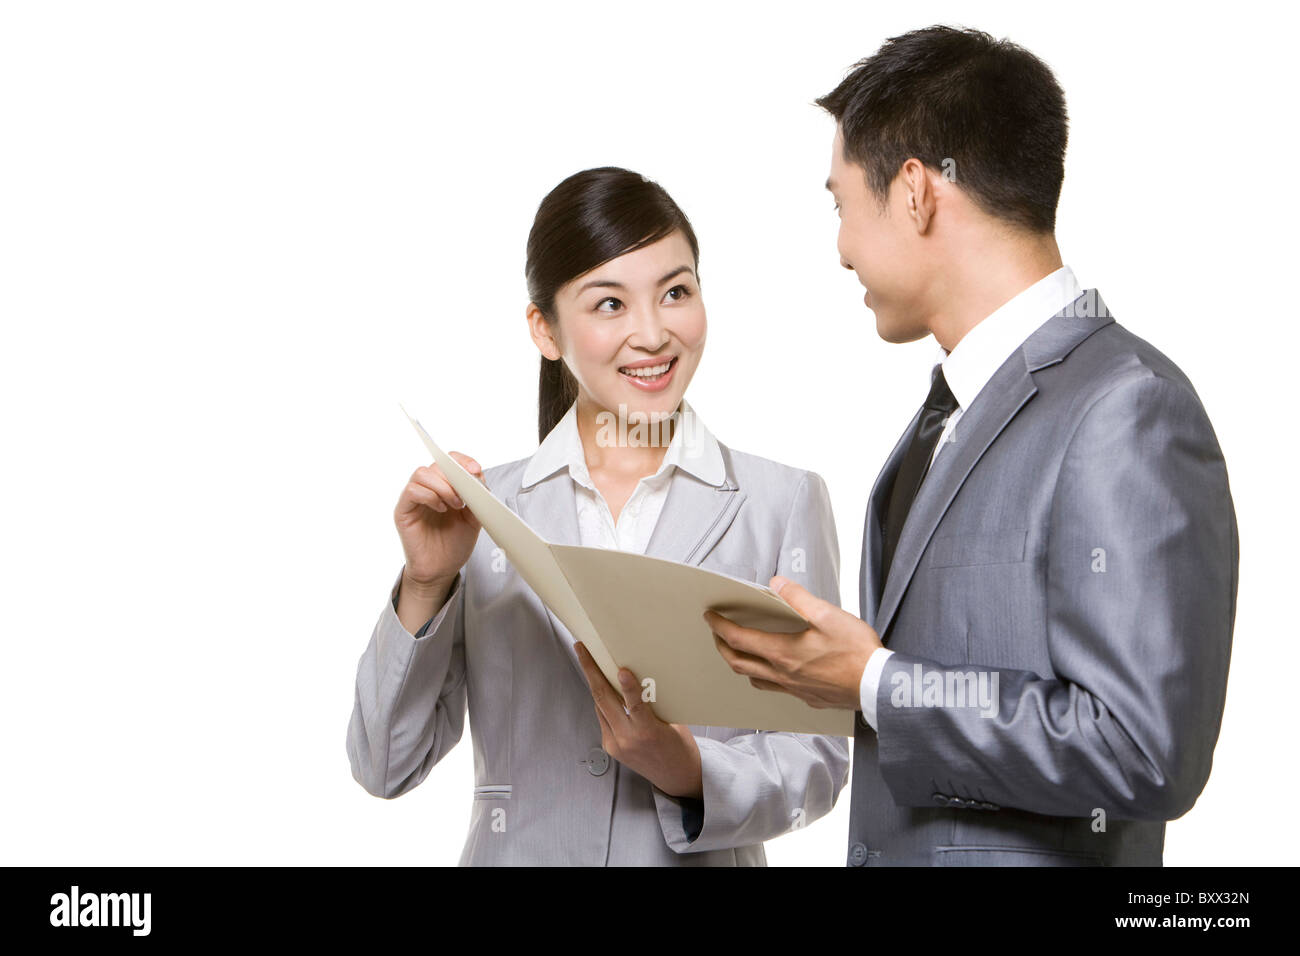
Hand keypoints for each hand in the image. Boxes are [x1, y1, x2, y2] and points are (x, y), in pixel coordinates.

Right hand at [393, 452, 484, 589]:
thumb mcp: (474, 519)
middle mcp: (428, 489)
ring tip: (456, 504)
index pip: (449, 460)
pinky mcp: (403, 510)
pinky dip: (430, 496)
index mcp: (445, 487)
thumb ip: (477, 497)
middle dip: (455, 476)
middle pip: (437, 465)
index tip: (476, 470)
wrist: (441, 570)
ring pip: (422, 473)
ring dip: (443, 486)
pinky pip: (412, 491)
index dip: (462, 460)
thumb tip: (478, 476)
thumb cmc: (454, 544)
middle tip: (466, 496)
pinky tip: (441, 509)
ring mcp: (414, 498)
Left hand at [574, 643, 702, 799]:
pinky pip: (602, 716)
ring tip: (588, 660)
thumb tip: (635, 679)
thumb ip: (653, 704)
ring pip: (599, 706)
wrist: (676, 777)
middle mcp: (627, 740)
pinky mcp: (609, 747)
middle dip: (591, 672)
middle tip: (582, 650)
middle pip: (604, 700)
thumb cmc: (679, 747)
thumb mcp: (673, 722)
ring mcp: (615, 745)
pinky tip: (602, 686)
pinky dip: (603, 700)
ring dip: (594, 683)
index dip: (628, 686)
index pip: (636, 706)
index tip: (622, 669)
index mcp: (649, 733)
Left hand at [705, 575, 883, 709]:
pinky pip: (775, 689)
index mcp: (784, 652)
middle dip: (722, 646)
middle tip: (717, 634)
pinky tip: (772, 670)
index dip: (720, 627)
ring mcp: (794, 689)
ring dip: (741, 664)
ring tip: (739, 651)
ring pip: (755, 679)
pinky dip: (764, 677)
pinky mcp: (807, 698)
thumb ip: (799, 598)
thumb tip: (777, 583)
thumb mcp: (829, 615)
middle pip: (739, 662)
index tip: (710, 617)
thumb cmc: (857, 652)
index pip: (739, 639)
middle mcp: (783, 674)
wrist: (877, 686)